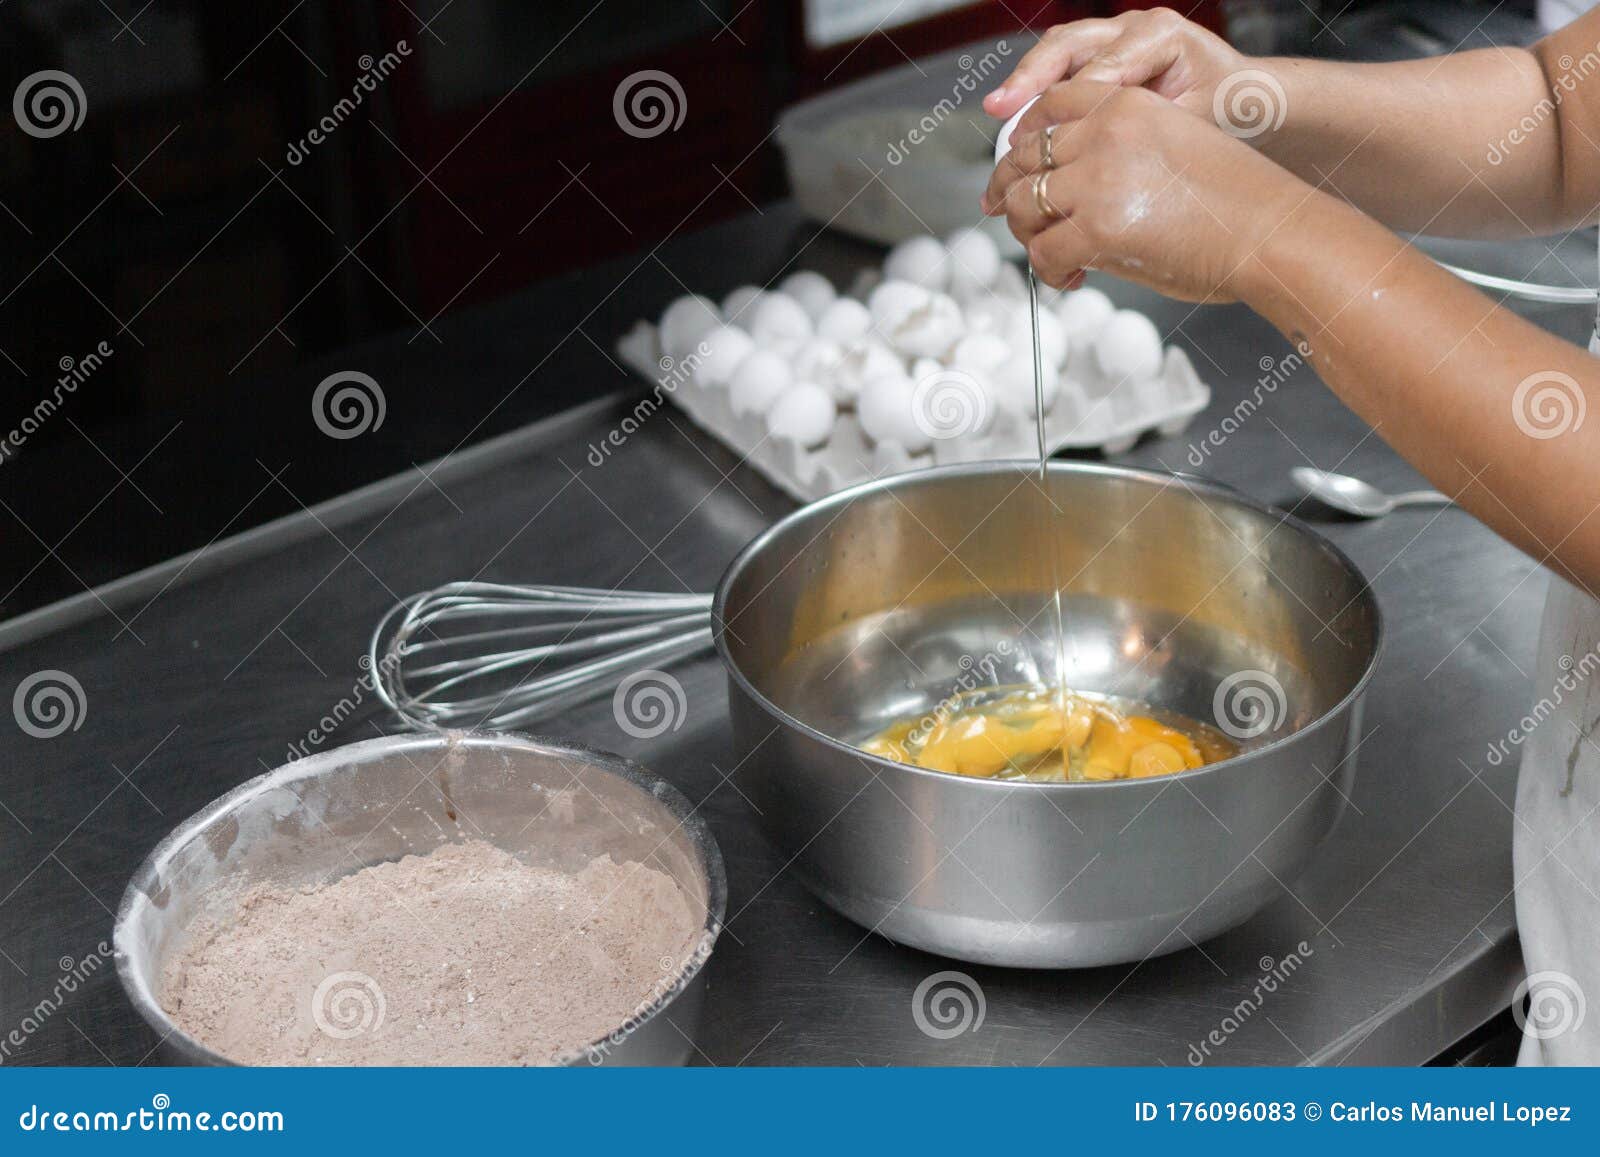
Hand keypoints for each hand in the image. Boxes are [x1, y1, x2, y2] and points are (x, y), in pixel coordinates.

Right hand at [982, 8, 1246, 122]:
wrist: (1242, 102)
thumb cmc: (1228, 112)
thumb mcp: (1198, 123)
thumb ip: (1151, 126)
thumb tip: (1102, 143)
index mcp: (1162, 36)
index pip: (1105, 64)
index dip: (1070, 97)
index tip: (1047, 130)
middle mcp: (1133, 29)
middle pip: (1070, 43)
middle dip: (1032, 76)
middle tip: (1003, 107)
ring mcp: (1113, 39)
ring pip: (1058, 50)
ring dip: (1025, 81)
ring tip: (998, 110)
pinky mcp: (1099, 58)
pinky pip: (1059, 68)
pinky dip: (1035, 91)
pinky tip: (1014, 118)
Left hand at [985, 83, 1305, 301]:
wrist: (1271, 232)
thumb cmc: (1237, 202)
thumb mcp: (1175, 144)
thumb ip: (1121, 151)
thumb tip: (1076, 188)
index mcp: (1126, 104)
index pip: (1049, 105)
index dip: (1020, 138)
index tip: (1012, 166)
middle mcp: (1105, 133)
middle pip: (1024, 157)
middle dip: (1013, 193)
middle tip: (1011, 219)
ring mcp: (1097, 180)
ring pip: (1025, 204)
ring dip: (1029, 235)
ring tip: (1053, 255)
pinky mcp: (1097, 229)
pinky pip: (1043, 252)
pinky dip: (1048, 271)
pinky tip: (1071, 277)